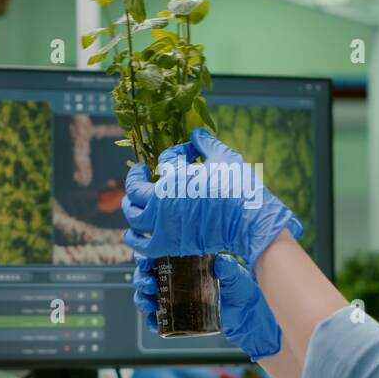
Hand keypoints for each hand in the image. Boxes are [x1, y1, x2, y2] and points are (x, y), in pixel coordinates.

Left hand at [122, 128, 302, 269]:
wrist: (248, 222)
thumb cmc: (238, 187)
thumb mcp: (224, 157)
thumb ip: (205, 143)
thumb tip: (196, 133)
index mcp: (174, 178)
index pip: (165, 160)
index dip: (177, 152)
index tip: (186, 153)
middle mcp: (162, 202)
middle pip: (136, 188)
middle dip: (137, 176)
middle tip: (141, 171)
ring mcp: (163, 225)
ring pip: (134, 215)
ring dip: (130, 205)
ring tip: (132, 199)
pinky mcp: (170, 244)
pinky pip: (142, 245)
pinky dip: (134, 239)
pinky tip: (131, 233)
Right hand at [133, 253, 281, 361]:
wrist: (251, 319)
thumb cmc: (244, 293)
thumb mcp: (236, 279)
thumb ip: (228, 270)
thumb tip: (221, 262)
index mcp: (189, 263)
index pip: (161, 256)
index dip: (147, 257)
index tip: (145, 260)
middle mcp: (181, 280)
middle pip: (151, 275)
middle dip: (143, 278)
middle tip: (148, 284)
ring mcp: (179, 298)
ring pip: (151, 296)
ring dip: (143, 298)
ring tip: (149, 301)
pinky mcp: (182, 317)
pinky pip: (160, 318)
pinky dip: (152, 320)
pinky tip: (153, 320)